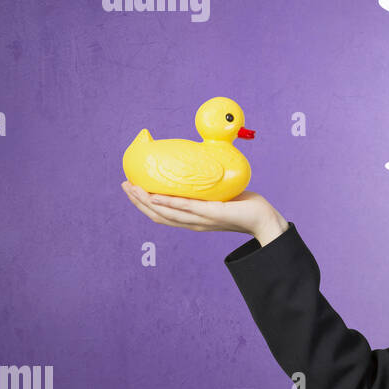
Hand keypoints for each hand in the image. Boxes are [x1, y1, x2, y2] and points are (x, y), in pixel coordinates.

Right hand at [121, 180, 285, 240]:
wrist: (264, 219)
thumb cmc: (243, 205)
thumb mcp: (218, 194)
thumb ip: (206, 186)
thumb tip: (198, 165)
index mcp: (193, 219)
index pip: (162, 213)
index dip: (144, 203)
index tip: (131, 189)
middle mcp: (193, 222)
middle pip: (158, 214)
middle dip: (138, 201)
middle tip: (125, 185)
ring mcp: (201, 219)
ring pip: (166, 212)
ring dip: (146, 201)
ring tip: (133, 188)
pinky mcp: (212, 214)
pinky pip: (186, 208)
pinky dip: (168, 203)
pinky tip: (155, 196)